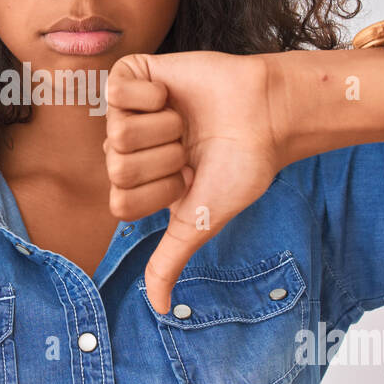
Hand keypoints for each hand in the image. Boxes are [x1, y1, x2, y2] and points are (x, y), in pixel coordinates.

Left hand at [103, 51, 290, 314]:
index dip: (158, 192)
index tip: (187, 180)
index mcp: (138, 183)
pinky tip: (171, 94)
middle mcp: (127, 149)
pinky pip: (116, 89)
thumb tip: (158, 308)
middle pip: (116, 167)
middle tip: (189, 148)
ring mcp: (127, 111)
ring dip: (162, 127)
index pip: (119, 202)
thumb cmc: (239, 167)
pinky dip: (151, 94)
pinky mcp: (133, 75)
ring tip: (184, 121)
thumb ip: (171, 259)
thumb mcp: (201, 221)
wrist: (267, 115)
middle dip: (164, 160)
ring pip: (116, 130)